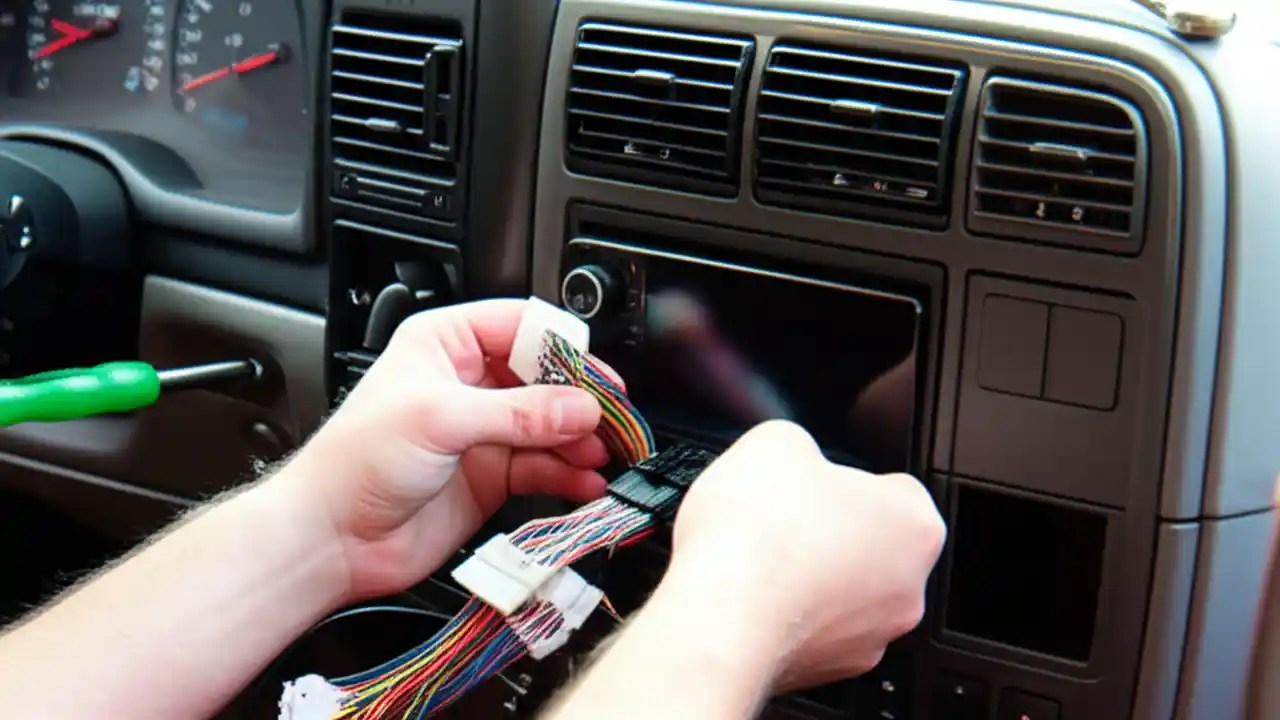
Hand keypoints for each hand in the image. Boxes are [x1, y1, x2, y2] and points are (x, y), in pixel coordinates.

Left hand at [275, 299, 609, 602]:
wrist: (331, 538)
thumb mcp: (439, 418)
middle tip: (611, 418)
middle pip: (546, 377)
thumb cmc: (355, 463)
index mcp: (446, 344)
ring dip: (580, 439)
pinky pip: (543, 468)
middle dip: (581, 398)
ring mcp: (482, 431)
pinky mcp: (491, 476)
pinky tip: (585, 482)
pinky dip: (569, 475)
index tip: (596, 374)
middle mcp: (468, 382)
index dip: (563, 347)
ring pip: (550, 425)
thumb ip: (517, 412)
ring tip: (604, 453)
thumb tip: (579, 407)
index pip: (522, 327)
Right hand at [667, 420, 944, 689]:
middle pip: (873, 545)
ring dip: (811, 574)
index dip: (847, 479)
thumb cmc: (758, 537)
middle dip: (832, 531)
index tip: (813, 481)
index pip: (895, 489)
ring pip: (845, 593)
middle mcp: (907, 588)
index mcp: (914, 524)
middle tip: (784, 517)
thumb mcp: (777, 441)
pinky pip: (814, 630)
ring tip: (760, 557)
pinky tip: (752, 595)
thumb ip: (802, 447)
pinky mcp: (828, 669)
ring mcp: (870, 636)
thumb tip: (792, 460)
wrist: (720, 617)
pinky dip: (789, 613)